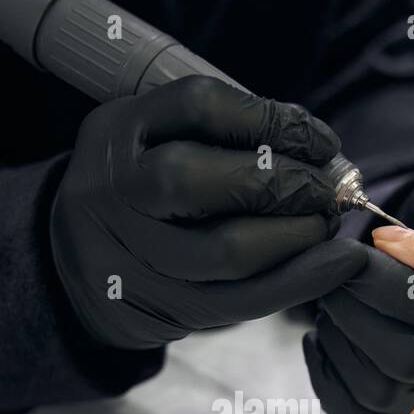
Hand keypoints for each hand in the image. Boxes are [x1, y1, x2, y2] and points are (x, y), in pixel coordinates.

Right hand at [51, 76, 366, 349]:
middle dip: (284, 183)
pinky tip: (335, 265)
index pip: (199, 106)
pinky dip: (300, 281)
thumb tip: (325, 155)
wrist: (78, 266)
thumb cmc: (144, 191)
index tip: (320, 140)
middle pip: (198, 179)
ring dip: (297, 236)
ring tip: (326, 224)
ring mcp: (132, 255)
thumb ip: (227, 136)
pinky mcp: (161, 307)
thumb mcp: (157, 139)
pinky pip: (242, 300)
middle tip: (327, 191)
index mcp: (119, 131)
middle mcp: (116, 190)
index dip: (272, 119)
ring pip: (226, 249)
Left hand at [303, 174, 413, 413]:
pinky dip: (329, 382)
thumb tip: (400, 240)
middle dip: (354, 313)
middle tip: (333, 277)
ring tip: (330, 306)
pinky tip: (321, 343)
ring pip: (379, 392)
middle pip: (408, 361)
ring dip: (338, 344)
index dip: (386, 283)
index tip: (364, 248)